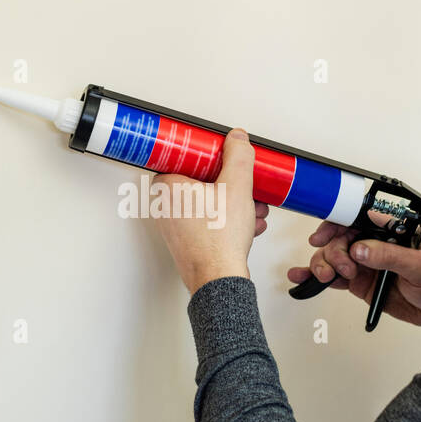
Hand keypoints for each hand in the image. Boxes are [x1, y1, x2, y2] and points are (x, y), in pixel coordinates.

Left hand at [153, 128, 269, 293]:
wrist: (219, 282)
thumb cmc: (218, 242)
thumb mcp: (237, 186)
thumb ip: (238, 156)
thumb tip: (237, 139)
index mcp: (168, 187)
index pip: (183, 157)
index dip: (207, 155)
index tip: (221, 154)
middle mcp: (166, 207)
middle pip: (202, 182)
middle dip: (231, 185)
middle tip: (246, 186)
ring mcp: (176, 227)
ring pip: (209, 204)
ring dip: (235, 204)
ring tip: (254, 209)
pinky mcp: (188, 243)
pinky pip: (210, 222)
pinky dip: (230, 221)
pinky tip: (249, 225)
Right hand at [286, 223, 420, 326]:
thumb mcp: (420, 266)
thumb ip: (390, 257)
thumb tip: (360, 249)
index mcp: (390, 230)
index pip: (356, 218)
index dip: (336, 224)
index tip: (323, 236)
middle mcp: (373, 243)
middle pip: (339, 239)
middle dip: (333, 252)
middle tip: (343, 269)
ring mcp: (364, 262)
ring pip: (332, 257)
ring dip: (323, 265)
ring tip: (327, 277)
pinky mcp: (359, 281)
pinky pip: (334, 277)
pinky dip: (316, 277)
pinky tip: (304, 278)